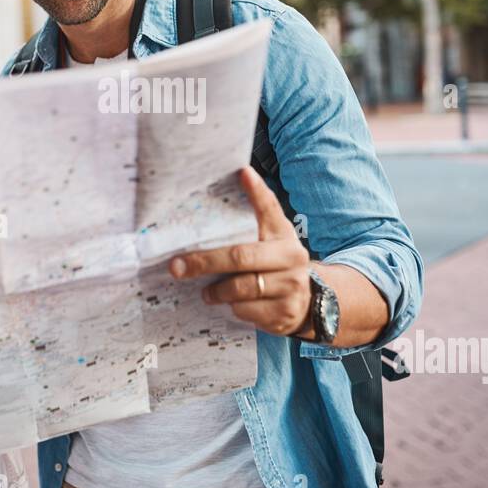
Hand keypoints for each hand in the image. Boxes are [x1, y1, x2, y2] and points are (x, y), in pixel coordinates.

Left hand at [169, 166, 311, 337]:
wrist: (311, 302)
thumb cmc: (278, 263)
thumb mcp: (272, 238)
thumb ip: (258, 211)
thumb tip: (242, 173)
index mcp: (284, 235)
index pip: (270, 209)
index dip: (257, 191)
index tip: (242, 173)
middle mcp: (292, 259)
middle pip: (241, 257)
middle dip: (204, 261)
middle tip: (177, 266)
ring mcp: (291, 288)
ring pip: (241, 288)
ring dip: (217, 291)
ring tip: (207, 291)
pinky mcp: (284, 314)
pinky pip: (246, 311)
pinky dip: (233, 308)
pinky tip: (232, 304)